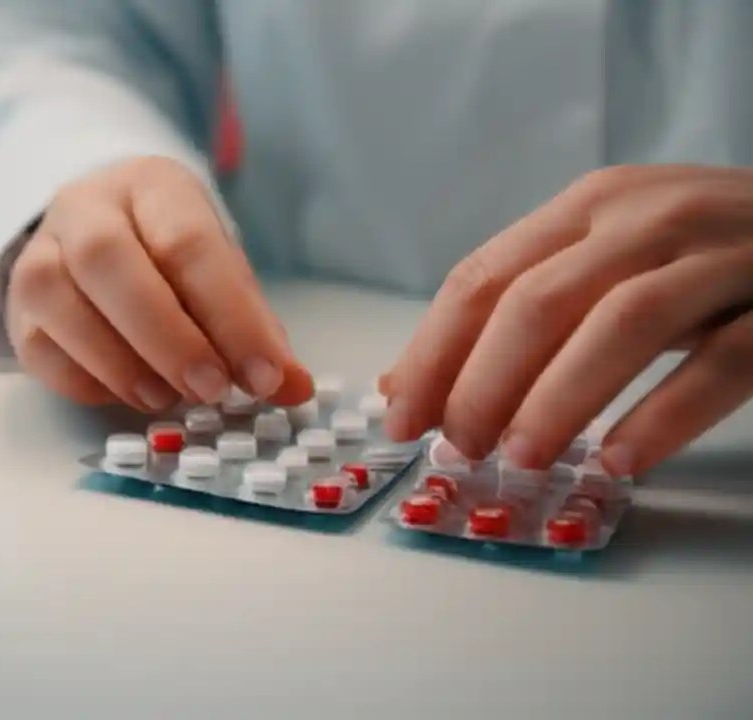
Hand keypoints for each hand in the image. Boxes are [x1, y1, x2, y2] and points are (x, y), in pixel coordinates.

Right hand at [4, 156, 313, 411]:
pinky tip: (126, 395)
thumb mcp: (220, 272)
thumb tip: (293, 386)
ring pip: (58, 296)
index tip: (265, 376)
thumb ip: (253, 327)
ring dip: (119, 360)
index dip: (230, 315)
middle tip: (211, 390)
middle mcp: (84, 207)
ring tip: (167, 398)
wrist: (97, 234)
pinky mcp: (18, 308)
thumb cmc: (169, 256)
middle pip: (107, 259)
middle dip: (167, 336)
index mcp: (149, 185)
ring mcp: (39, 254)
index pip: (187, 243)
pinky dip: (86, 380)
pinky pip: (38, 347)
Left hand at [384, 164, 752, 475]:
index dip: (432, 352)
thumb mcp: (608, 260)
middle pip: (538, 301)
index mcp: (591, 205)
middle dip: (483, 381)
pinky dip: (663, 415)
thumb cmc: (705, 255)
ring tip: (522, 460)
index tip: (401, 418)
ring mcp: (724, 255)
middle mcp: (649, 217)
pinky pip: (722, 360)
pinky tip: (620, 462)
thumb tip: (409, 385)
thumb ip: (520, 312)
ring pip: (622, 323)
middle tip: (461, 449)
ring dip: (558, 398)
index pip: (483, 278)